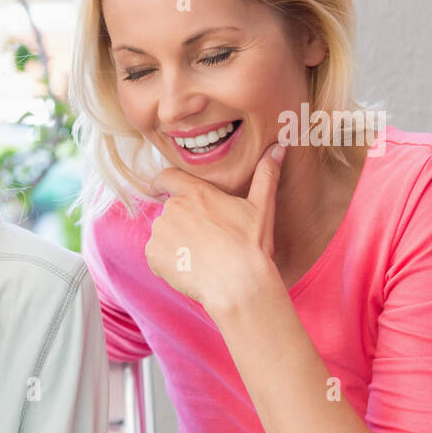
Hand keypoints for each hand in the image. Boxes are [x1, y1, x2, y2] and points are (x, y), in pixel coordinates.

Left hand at [144, 143, 285, 316]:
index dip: (162, 182)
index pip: (168, 177)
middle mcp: (173, 209)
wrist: (237, 284)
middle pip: (171, 212)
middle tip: (205, 240)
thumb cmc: (251, 246)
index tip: (158, 187)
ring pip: (164, 234)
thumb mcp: (262, 208)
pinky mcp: (153, 255)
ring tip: (201, 257)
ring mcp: (160, 232)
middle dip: (183, 223)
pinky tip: (190, 269)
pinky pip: (156, 256)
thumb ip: (265, 176)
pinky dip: (168, 262)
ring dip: (175, 242)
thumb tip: (279, 148)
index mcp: (196, 193)